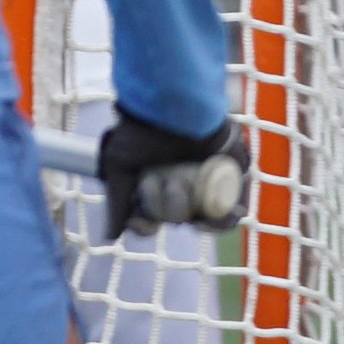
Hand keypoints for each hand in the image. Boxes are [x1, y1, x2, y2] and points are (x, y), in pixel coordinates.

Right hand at [93, 110, 248, 237]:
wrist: (173, 106)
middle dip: (170, 208)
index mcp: (152, 183)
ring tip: (189, 200)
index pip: (149, 219)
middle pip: (176, 218)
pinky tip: (225, 215)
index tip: (142, 218)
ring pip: (205, 219)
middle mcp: (179, 184)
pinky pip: (232, 206)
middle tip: (167, 181)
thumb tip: (111, 237)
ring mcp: (205, 181)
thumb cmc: (141, 131)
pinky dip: (227, 217)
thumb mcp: (118, 167)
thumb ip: (116, 203)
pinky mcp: (230, 175)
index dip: (145, 224)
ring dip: (198, 218)